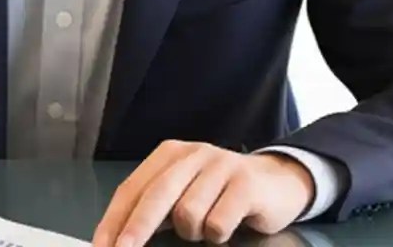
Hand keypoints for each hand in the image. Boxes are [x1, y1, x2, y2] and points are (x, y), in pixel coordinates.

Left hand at [93, 141, 313, 245]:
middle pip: (155, 195)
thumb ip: (155, 209)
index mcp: (169, 155)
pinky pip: (218, 223)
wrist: (278, 181)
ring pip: (188, 213)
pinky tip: (227, 228)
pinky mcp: (246, 184)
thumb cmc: (221, 193)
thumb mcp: (184, 193)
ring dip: (194, 233)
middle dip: (136, 229)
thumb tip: (119, 239)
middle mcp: (192, 154)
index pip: (132, 188)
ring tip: (207, 228)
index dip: (114, 220)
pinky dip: (218, 235)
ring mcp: (220, 166)